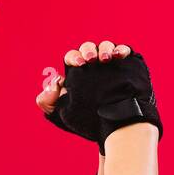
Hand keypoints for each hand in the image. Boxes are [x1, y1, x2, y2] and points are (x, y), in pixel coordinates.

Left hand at [38, 40, 161, 151]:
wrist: (117, 128)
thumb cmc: (90, 120)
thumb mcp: (64, 114)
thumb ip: (48, 102)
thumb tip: (51, 85)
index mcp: (77, 72)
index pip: (72, 57)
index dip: (74, 57)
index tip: (79, 64)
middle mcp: (93, 65)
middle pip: (88, 48)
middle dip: (88, 50)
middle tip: (91, 59)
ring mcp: (110, 64)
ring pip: (105, 46)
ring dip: (105, 49)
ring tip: (106, 59)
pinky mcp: (125, 64)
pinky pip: (124, 51)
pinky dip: (121, 50)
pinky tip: (120, 56)